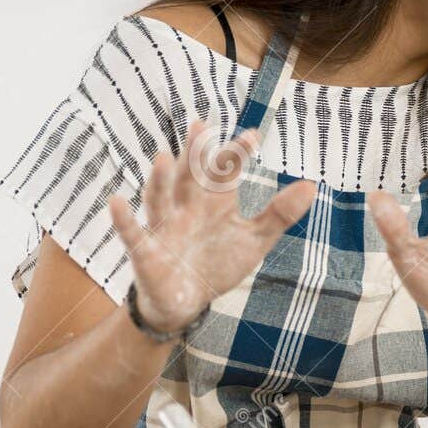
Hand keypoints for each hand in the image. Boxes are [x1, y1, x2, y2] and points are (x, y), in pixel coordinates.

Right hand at [110, 120, 316, 332]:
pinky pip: (132, 234)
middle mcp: (186, 208)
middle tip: (200, 125)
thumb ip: (279, 214)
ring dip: (159, 180)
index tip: (253, 135)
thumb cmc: (216, 263)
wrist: (186, 302)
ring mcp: (164, 227)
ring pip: (160, 199)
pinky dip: (123, 220)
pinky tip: (115, 202)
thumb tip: (312, 185)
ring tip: (163, 158)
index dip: (237, 155)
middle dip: (194, 154)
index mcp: (214, 203)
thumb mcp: (254, 240)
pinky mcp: (145, 252)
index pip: (226, 173)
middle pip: (190, 177)